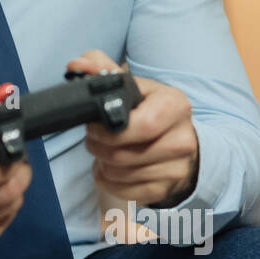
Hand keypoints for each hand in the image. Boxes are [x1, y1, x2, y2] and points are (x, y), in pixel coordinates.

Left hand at [68, 49, 198, 206]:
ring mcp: (177, 167)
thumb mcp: (131, 85)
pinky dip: (109, 181)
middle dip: (98, 147)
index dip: (108, 130)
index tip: (94, 126)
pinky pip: (126, 191)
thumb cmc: (149, 110)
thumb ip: (101, 69)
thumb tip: (77, 66)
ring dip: (102, 164)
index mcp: (174, 105)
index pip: (142, 124)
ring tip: (103, 151)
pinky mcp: (167, 189)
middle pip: (125, 154)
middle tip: (94, 139)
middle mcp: (182, 138)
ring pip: (122, 174)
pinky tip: (110, 168)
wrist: (179, 140)